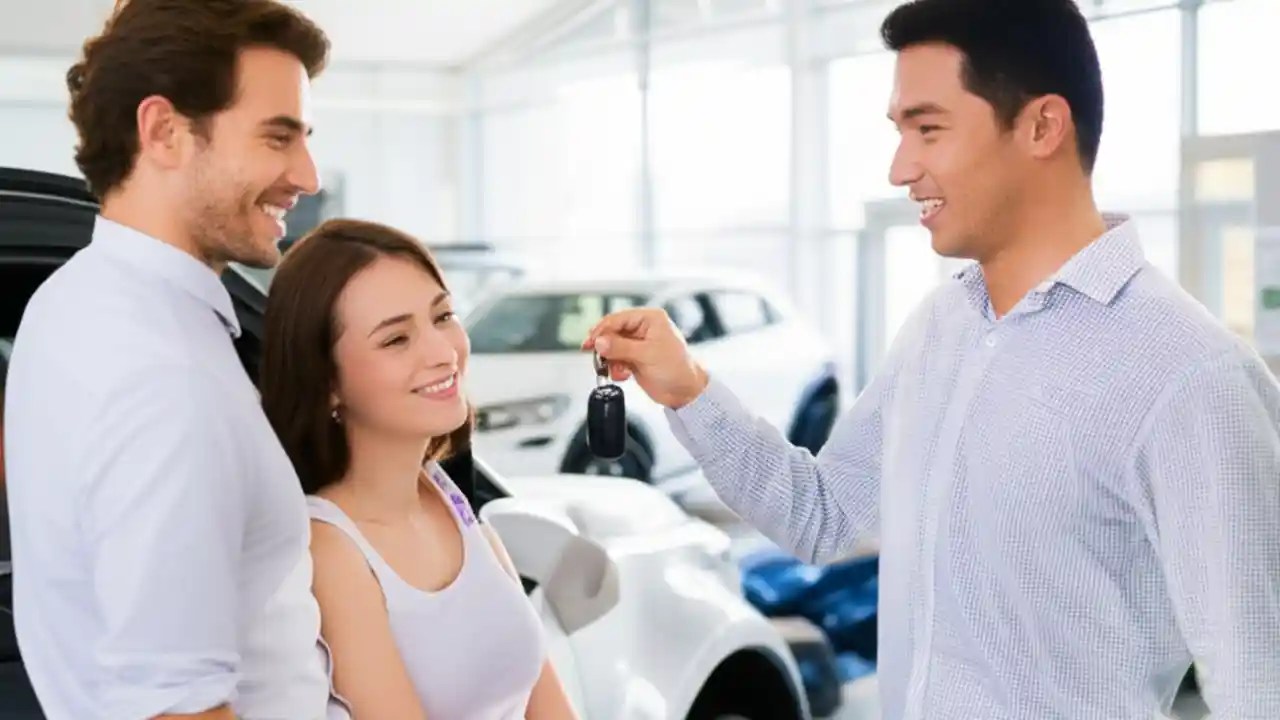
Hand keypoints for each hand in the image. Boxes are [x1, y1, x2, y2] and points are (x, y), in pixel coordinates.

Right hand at [582, 308, 708, 408]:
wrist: (685, 392)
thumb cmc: (677, 368)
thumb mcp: (647, 354)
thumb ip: (620, 347)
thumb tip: (600, 342)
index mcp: (651, 319)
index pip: (618, 319)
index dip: (602, 330)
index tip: (591, 342)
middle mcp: (644, 329)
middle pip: (612, 332)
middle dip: (605, 347)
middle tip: (597, 357)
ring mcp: (638, 344)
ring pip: (612, 347)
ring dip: (610, 359)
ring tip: (615, 369)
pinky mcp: (635, 358)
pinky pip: (616, 359)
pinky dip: (615, 367)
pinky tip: (622, 375)